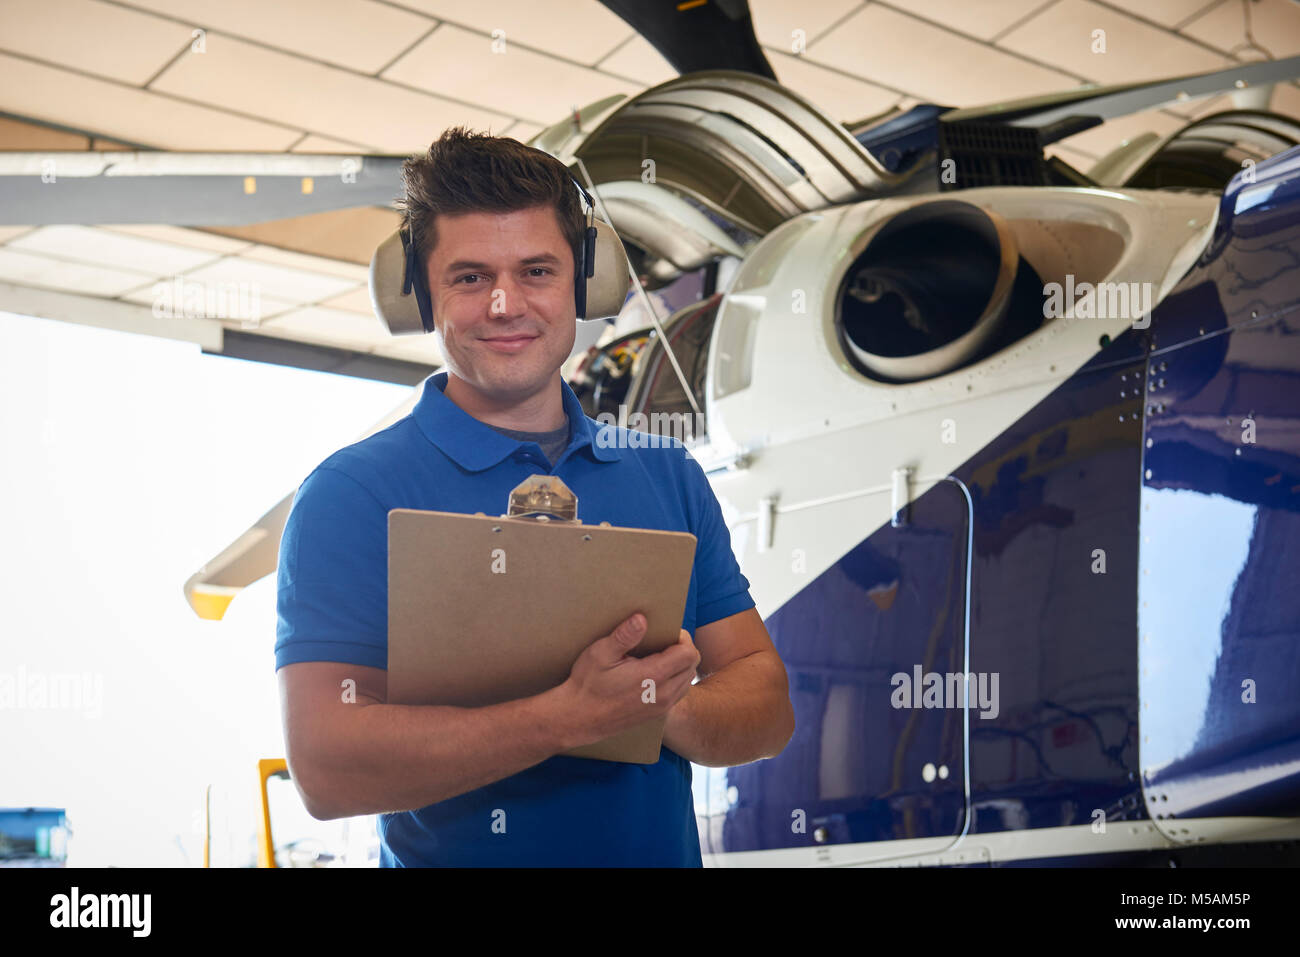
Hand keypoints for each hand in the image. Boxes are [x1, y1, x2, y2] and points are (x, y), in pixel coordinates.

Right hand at [557, 614, 699, 749]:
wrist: (579, 719)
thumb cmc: (587, 684)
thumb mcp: (601, 654)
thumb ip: (624, 635)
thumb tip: (642, 618)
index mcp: (653, 676)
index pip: (689, 654)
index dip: (682, 638)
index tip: (666, 633)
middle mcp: (663, 694)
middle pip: (693, 665)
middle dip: (683, 649)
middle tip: (662, 642)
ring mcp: (661, 707)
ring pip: (688, 681)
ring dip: (680, 666)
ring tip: (659, 657)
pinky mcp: (657, 715)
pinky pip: (678, 693)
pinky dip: (675, 680)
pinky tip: (654, 674)